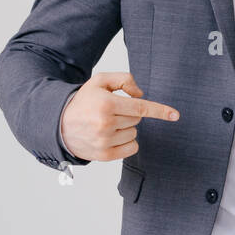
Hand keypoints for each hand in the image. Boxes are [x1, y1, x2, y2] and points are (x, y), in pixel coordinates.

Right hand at [60, 72, 178, 160]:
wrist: (59, 124)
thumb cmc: (84, 101)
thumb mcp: (100, 81)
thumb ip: (123, 79)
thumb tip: (141, 95)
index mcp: (106, 104)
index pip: (141, 108)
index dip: (160, 111)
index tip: (175, 115)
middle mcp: (105, 124)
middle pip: (137, 119)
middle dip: (129, 114)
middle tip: (110, 112)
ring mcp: (105, 141)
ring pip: (134, 133)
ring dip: (126, 128)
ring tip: (106, 124)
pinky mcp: (105, 155)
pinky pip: (132, 148)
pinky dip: (127, 142)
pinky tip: (111, 136)